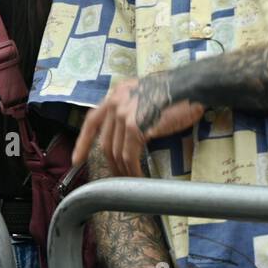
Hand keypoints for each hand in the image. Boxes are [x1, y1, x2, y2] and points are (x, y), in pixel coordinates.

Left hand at [71, 73, 205, 176]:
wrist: (191, 87)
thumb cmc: (176, 91)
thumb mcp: (145, 93)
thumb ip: (132, 106)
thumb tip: (128, 129)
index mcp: (117, 93)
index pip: (92, 120)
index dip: (83, 142)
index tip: (76, 160)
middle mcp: (115, 102)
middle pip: (105, 141)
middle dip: (109, 163)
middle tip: (116, 177)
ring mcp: (123, 114)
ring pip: (116, 151)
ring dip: (122, 169)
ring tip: (130, 180)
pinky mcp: (135, 127)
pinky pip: (129, 155)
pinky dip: (132, 169)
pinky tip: (138, 177)